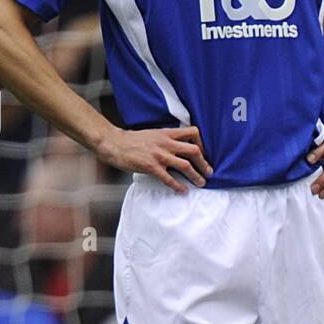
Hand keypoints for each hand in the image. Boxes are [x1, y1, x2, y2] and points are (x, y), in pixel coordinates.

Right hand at [97, 125, 211, 192]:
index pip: (193, 132)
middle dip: (204, 163)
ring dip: (196, 176)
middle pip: (194, 151)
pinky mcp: (151, 167)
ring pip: (185, 166)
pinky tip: (183, 190)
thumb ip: (166, 139)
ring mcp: (159, 155)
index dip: (201, 143)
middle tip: (209, 172)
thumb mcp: (153, 134)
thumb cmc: (132, 140)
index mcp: (167, 133)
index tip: (203, 152)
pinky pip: (169, 179)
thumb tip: (178, 148)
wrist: (114, 143)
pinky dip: (179, 186)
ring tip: (201, 183)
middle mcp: (166, 143)